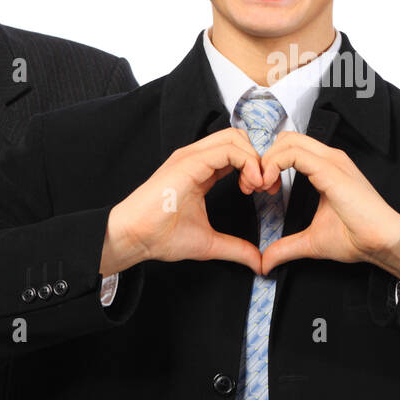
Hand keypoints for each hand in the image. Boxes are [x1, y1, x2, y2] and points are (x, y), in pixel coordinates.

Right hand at [101, 128, 267, 275]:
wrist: (134, 236)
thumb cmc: (160, 236)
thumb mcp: (210, 243)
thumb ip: (236, 248)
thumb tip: (258, 262)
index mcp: (201, 170)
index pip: (237, 152)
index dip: (257, 166)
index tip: (265, 191)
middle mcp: (197, 158)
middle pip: (239, 137)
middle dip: (259, 157)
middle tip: (265, 186)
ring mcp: (192, 157)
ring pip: (235, 137)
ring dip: (255, 159)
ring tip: (258, 185)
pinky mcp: (189, 162)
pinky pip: (227, 149)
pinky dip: (247, 162)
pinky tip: (250, 183)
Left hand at [258, 132, 399, 279]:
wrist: (382, 241)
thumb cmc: (358, 237)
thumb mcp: (311, 241)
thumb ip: (286, 247)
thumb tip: (266, 261)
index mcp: (326, 168)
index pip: (289, 148)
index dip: (269, 163)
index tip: (260, 189)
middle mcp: (329, 158)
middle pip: (285, 138)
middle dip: (263, 158)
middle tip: (256, 186)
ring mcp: (331, 160)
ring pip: (287, 141)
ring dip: (266, 160)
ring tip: (260, 186)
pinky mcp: (330, 169)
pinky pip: (293, 153)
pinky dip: (273, 164)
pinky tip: (268, 184)